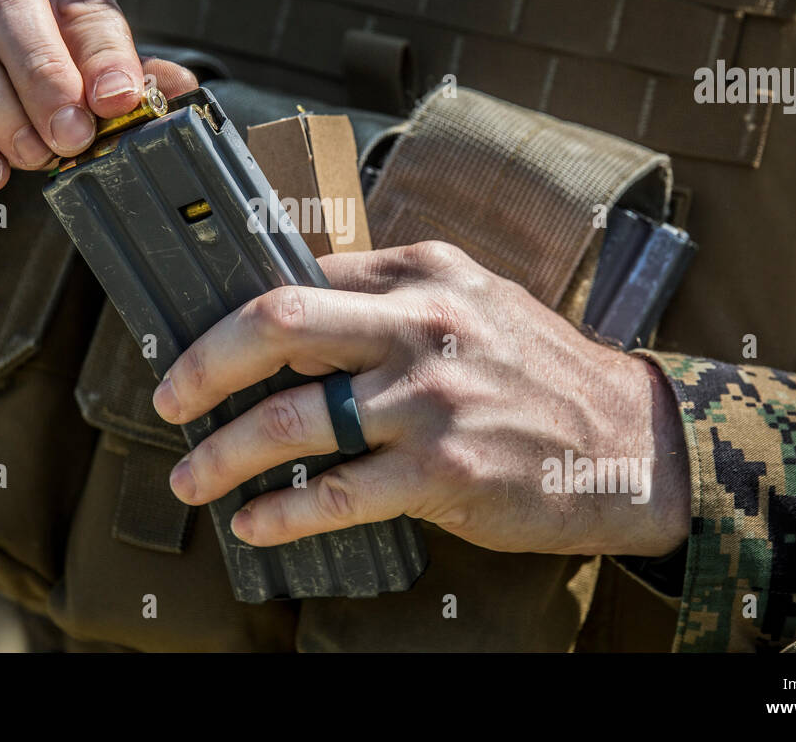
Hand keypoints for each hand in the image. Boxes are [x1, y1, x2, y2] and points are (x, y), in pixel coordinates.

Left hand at [154, 241, 689, 556]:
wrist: (628, 441)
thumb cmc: (538, 369)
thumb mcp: (473, 299)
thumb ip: (392, 294)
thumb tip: (296, 303)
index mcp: (423, 273)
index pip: (300, 278)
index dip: (233, 314)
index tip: (198, 345)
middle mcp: (421, 326)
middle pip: (277, 326)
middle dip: (203, 365)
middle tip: (167, 399)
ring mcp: (430, 400)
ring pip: (292, 420)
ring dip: (222, 453)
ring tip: (191, 478)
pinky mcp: (442, 472)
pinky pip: (334, 494)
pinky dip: (280, 512)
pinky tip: (254, 522)